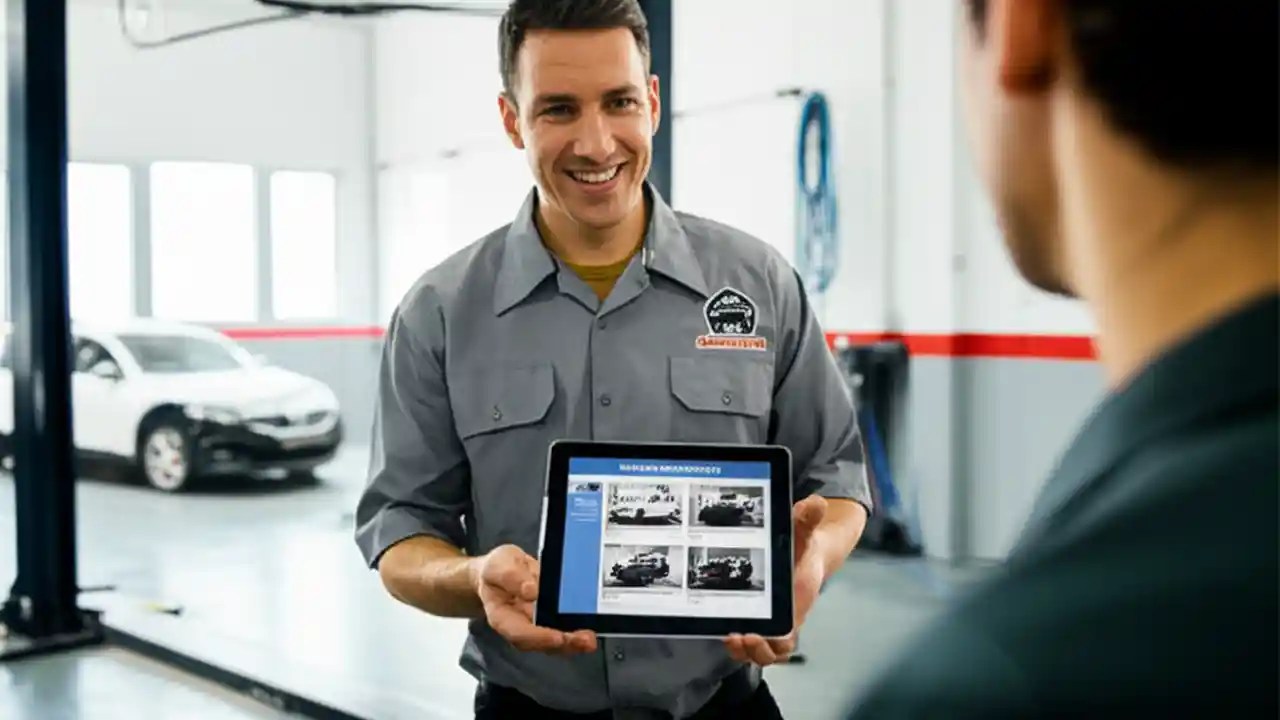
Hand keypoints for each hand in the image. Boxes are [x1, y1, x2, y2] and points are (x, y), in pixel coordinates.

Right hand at [473, 544, 596, 654]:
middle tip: (585, 640)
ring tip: (590, 638)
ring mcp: (536, 626)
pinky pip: (563, 629)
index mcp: (502, 617)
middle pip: (541, 644)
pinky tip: (591, 626)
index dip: (538, 637)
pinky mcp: (550, 620)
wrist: (502, 569)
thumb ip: (510, 576)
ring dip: (574, 642)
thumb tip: (531, 590)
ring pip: (554, 642)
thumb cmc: (497, 570)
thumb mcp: (498, 564)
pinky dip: (577, 630)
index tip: (557, 637)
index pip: (519, 633)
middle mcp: (520, 627)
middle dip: (564, 644)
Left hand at [725, 494, 827, 665]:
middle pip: (770, 651)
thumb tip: (815, 503)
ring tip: (727, 636)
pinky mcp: (757, 615)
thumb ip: (808, 519)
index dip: (770, 643)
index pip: (787, 637)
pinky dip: (735, 638)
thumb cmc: (804, 544)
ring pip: (758, 650)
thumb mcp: (805, 529)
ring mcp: (770, 619)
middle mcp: (784, 617)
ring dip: (742, 650)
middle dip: (753, 651)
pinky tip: (720, 625)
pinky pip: (747, 637)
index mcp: (797, 603)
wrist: (807, 549)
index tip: (752, 635)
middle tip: (736, 637)